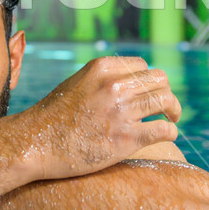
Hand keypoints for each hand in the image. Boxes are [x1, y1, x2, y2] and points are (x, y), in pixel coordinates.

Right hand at [16, 56, 180, 180]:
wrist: (36, 143)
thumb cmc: (55, 116)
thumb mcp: (77, 82)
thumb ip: (103, 78)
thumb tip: (132, 81)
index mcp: (102, 68)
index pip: (143, 66)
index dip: (148, 80)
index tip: (147, 93)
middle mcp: (114, 86)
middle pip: (160, 80)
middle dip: (164, 92)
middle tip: (165, 107)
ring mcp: (121, 112)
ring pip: (166, 101)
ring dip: (173, 111)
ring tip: (170, 119)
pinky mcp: (125, 140)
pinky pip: (164, 130)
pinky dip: (170, 132)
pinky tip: (166, 136)